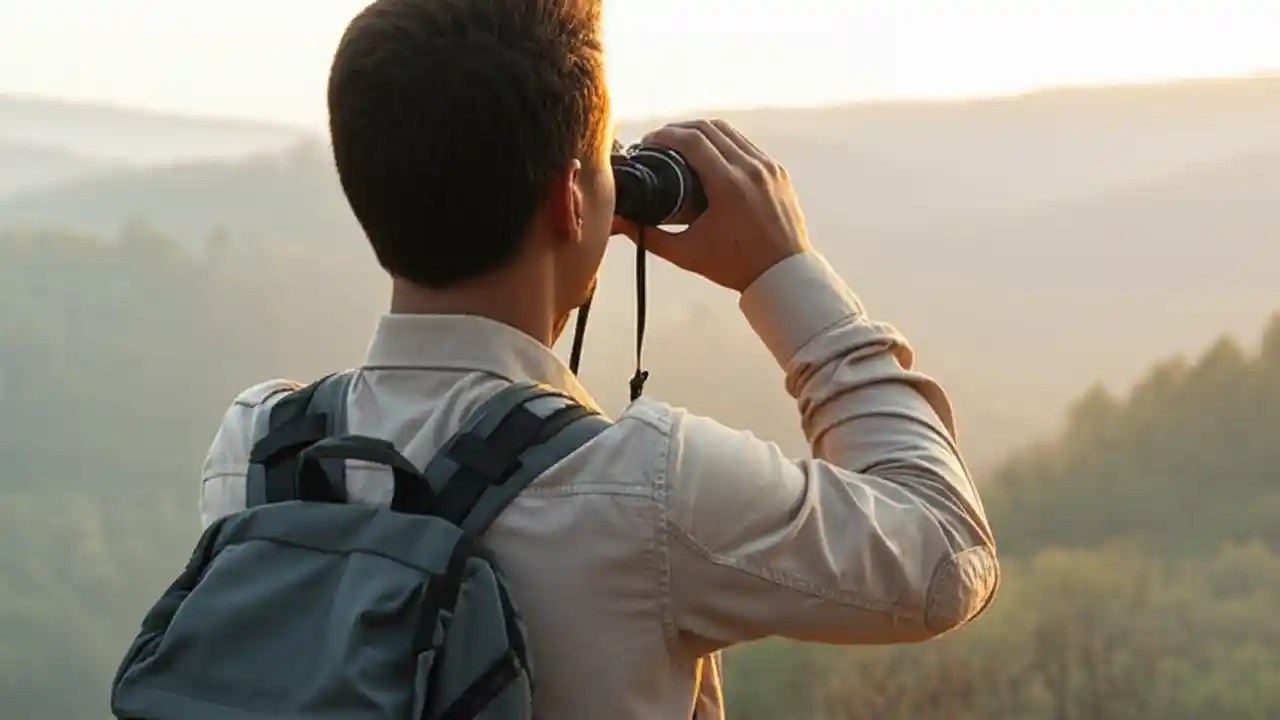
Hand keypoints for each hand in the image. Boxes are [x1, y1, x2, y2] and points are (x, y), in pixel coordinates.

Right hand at [627, 119, 810, 292]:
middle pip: (708, 128)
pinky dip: (723, 142)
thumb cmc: (735, 266)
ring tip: (681, 144)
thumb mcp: (687, 254)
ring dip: (702, 131)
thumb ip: (649, 236)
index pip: (691, 140)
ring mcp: (768, 167)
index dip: (664, 136)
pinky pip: (746, 145)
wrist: (784, 274)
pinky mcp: (778, 171)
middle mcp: (751, 168)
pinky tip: (710, 154)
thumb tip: (617, 222)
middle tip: (659, 141)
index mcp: (728, 184)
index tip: (647, 142)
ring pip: (729, 132)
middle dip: (679, 129)